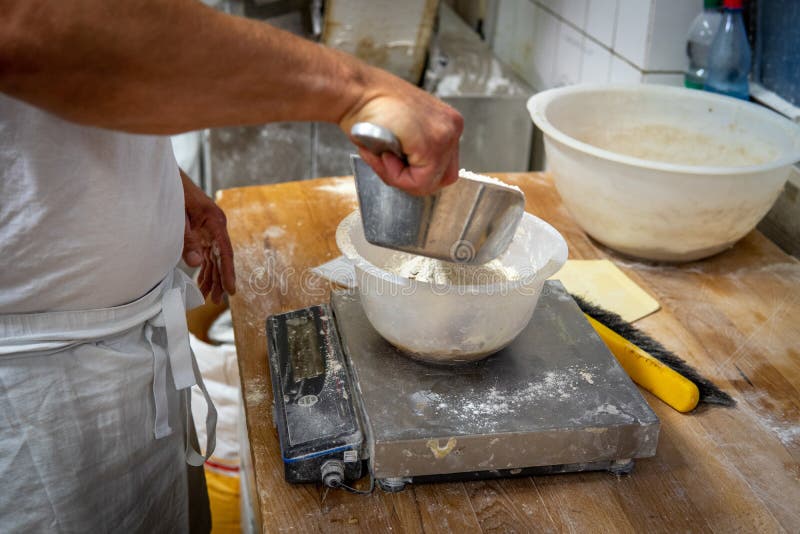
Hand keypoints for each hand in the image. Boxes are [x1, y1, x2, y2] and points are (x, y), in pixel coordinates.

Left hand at [180, 171, 235, 302]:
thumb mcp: (179, 216)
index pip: (225, 252)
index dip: (228, 272)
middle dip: (220, 280)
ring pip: (214, 259)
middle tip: (217, 300)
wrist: (165, 177)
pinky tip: (203, 282)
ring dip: (212, 277)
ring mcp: (209, 230)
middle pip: (221, 258)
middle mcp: (216, 227)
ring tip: (209, 297)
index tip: (231, 290)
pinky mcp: (202, 232)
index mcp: (216, 221)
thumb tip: (196, 264)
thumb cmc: (174, 192)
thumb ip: (188, 240)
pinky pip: (206, 254)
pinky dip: (205, 269)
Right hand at [340, 72, 463, 195]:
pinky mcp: (433, 144)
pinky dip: (396, 176)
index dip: (416, 170)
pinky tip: (384, 155)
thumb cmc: (370, 108)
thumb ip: (415, 151)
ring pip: (429, 181)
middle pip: (442, 177)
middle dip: (413, 178)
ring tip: (383, 156)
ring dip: (401, 177)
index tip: (392, 158)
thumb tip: (412, 173)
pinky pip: (418, 181)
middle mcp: (452, 127)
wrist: (356, 92)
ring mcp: (445, 135)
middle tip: (388, 162)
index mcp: (446, 121)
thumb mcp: (402, 130)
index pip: (443, 165)